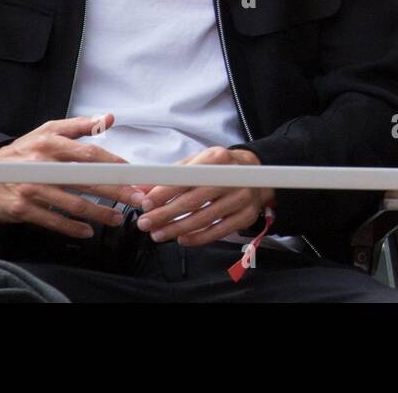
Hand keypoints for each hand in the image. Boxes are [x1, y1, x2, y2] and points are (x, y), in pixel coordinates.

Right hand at [0, 113, 142, 238]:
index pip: (89, 153)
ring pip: (73, 203)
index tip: (133, 173)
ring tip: (117, 217)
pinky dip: (73, 228)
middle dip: (116, 190)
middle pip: (86, 179)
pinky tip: (88, 230)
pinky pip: (54, 221)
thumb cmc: (23, 153)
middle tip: (136, 198)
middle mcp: (41, 165)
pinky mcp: (23, 209)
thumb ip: (80, 126)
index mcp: (50, 143)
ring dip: (100, 212)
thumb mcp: (47, 131)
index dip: (114, 164)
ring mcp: (32, 188)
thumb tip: (108, 118)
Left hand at [133, 146, 273, 246]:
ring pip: (204, 218)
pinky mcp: (246, 216)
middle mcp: (232, 177)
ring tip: (158, 234)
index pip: (186, 177)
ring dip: (177, 229)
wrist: (255, 172)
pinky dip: (198, 238)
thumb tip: (141, 190)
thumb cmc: (221, 167)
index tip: (146, 203)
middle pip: (193, 200)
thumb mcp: (198, 162)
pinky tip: (182, 239)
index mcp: (217, 158)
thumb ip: (170, 176)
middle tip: (146, 223)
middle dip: (165, 214)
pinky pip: (218, 232)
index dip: (164, 192)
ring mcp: (241, 198)